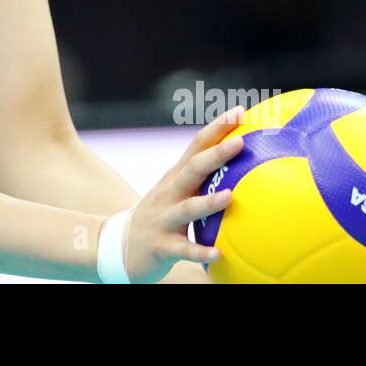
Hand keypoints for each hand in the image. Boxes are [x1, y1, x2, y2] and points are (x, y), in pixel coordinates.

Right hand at [116, 106, 245, 283]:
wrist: (119, 245)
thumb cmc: (160, 215)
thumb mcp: (176, 192)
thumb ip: (203, 179)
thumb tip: (246, 168)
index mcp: (176, 177)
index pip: (197, 145)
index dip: (217, 128)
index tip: (239, 112)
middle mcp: (169, 193)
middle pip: (192, 169)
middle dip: (216, 154)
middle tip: (240, 142)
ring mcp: (164, 218)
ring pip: (187, 208)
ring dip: (208, 201)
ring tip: (229, 196)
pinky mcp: (161, 245)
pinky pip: (183, 249)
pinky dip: (199, 251)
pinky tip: (219, 253)